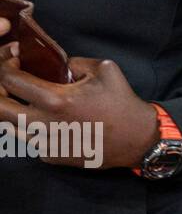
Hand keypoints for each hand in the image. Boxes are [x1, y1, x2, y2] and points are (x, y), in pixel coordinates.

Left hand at [0, 45, 157, 168]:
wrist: (136, 139)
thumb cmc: (122, 102)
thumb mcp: (105, 68)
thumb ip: (74, 62)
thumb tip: (56, 64)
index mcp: (57, 99)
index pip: (11, 80)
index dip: (5, 65)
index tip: (13, 58)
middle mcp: (44, 123)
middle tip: (7, 81)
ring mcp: (44, 143)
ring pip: (8, 126)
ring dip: (10, 109)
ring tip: (24, 98)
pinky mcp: (49, 155)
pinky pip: (27, 138)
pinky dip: (29, 125)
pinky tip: (46, 117)